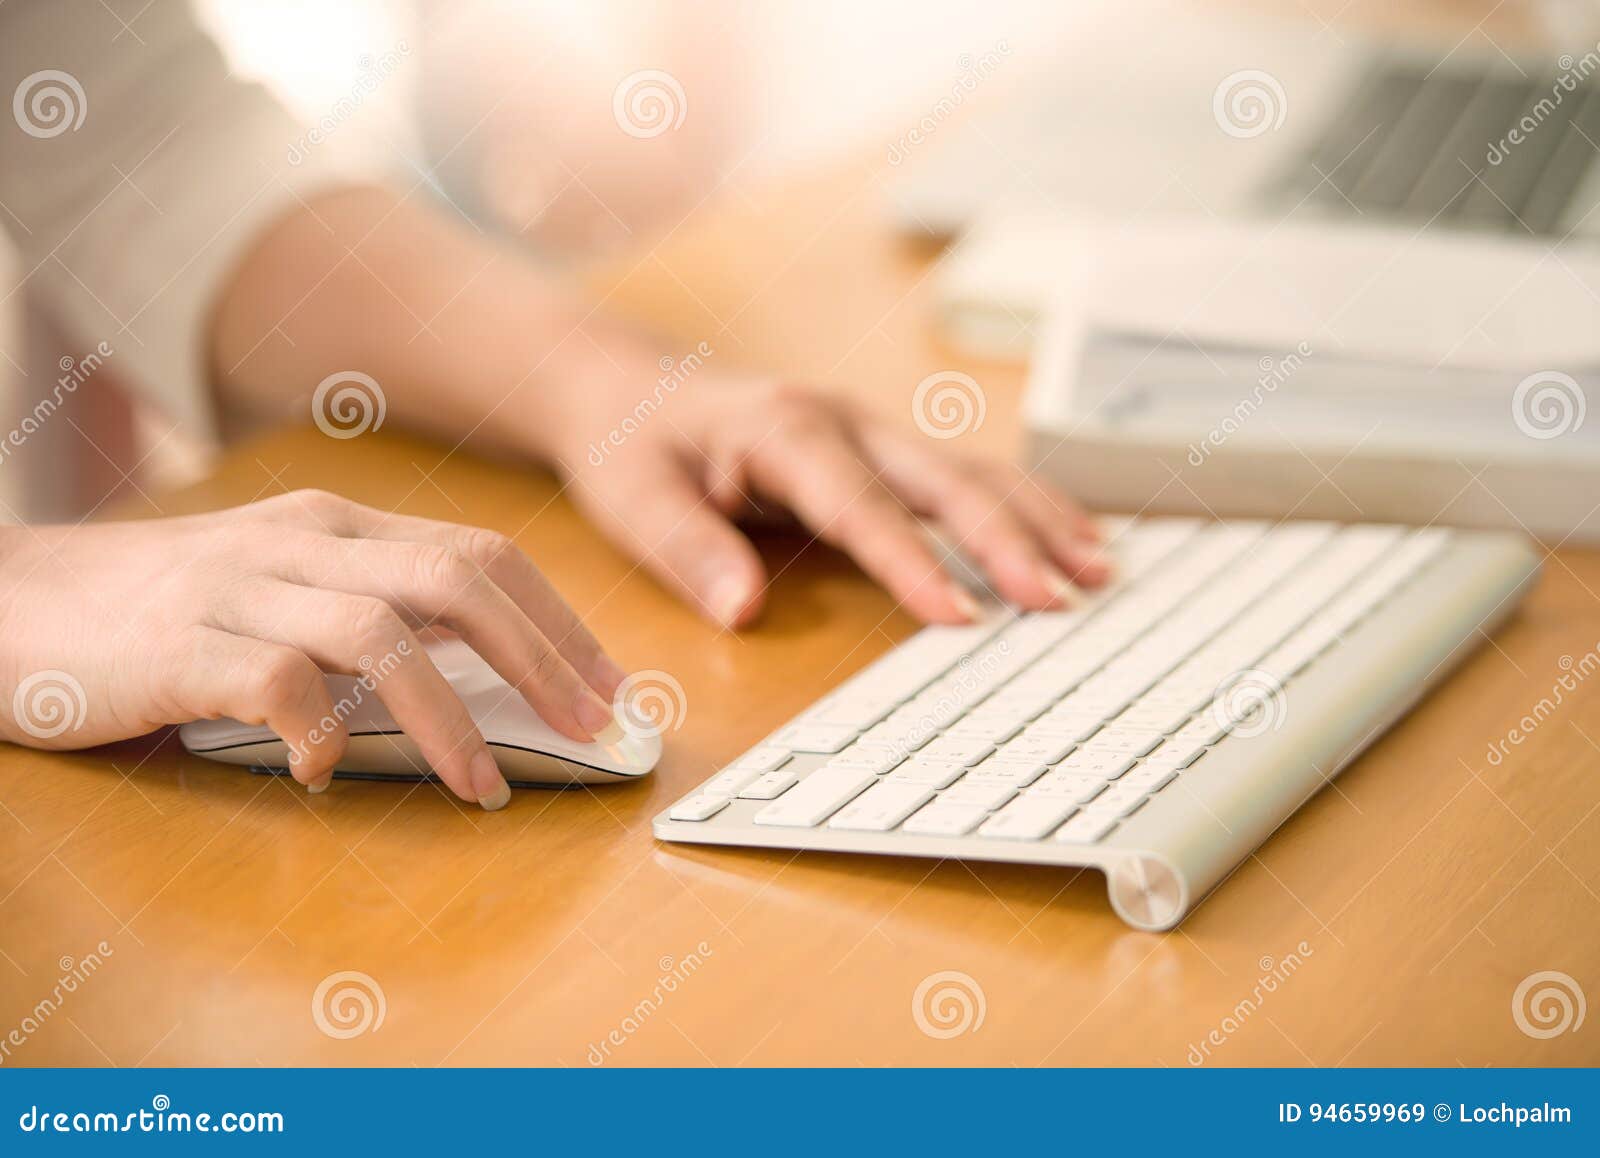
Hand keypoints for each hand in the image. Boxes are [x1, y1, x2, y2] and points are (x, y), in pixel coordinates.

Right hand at [0, 491, 625, 809]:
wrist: (4, 603)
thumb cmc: (157, 611)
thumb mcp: (279, 587)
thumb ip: (370, 612)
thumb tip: (486, 675)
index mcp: (338, 526)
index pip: (482, 555)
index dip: (559, 620)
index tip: (610, 685)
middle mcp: (301, 542)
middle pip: (458, 580)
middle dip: (543, 657)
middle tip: (594, 730)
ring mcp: (239, 588)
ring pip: (380, 635)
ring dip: (452, 718)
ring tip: (487, 787)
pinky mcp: (176, 647)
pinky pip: (276, 685)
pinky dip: (319, 734)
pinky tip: (327, 776)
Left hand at [541, 372, 1110, 626]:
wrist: (632, 389)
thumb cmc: (634, 446)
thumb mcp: (634, 498)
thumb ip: (687, 548)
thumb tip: (742, 608)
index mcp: (782, 431)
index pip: (857, 504)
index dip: (910, 561)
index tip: (957, 617)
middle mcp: (842, 421)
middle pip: (940, 479)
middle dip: (1005, 538)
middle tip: (1062, 598)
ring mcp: (871, 430)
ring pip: (971, 469)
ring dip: (1036, 517)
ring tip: (1098, 570)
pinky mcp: (884, 450)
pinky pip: (966, 474)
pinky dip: (1024, 505)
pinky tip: (1070, 537)